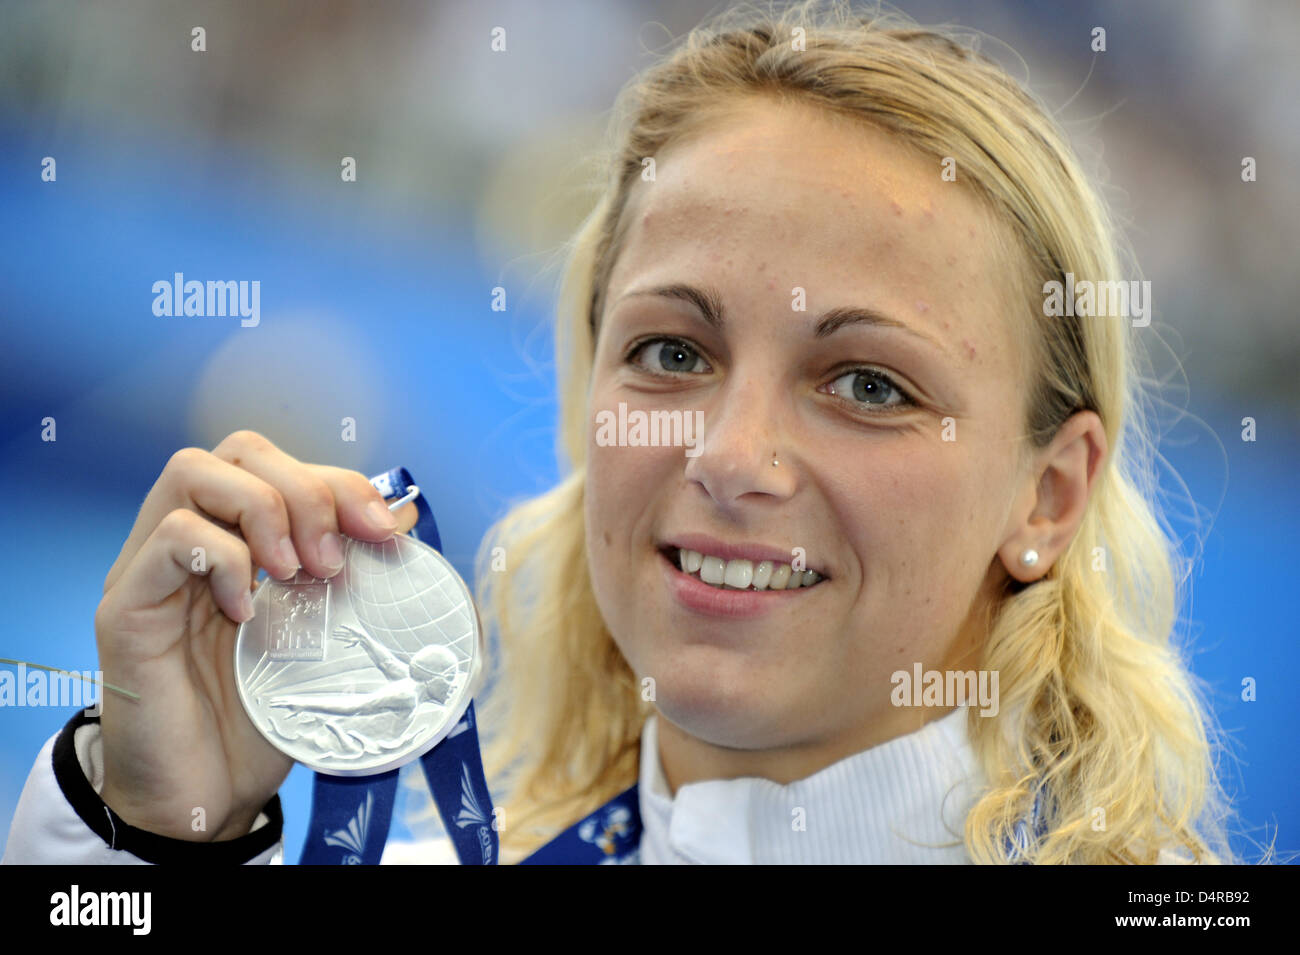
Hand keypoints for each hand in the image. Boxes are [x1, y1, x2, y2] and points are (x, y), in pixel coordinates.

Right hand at [94, 430, 418, 841]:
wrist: (207, 799)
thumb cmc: (264, 718)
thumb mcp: (328, 638)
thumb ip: (357, 575)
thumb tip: (403, 512)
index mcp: (239, 540)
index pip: (279, 464)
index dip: (339, 482)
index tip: (384, 533)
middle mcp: (189, 542)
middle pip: (237, 449)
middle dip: (305, 489)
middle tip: (334, 563)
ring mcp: (150, 569)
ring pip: (192, 472)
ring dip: (265, 511)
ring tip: (296, 576)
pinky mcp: (125, 609)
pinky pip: (170, 539)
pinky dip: (223, 559)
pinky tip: (249, 611)